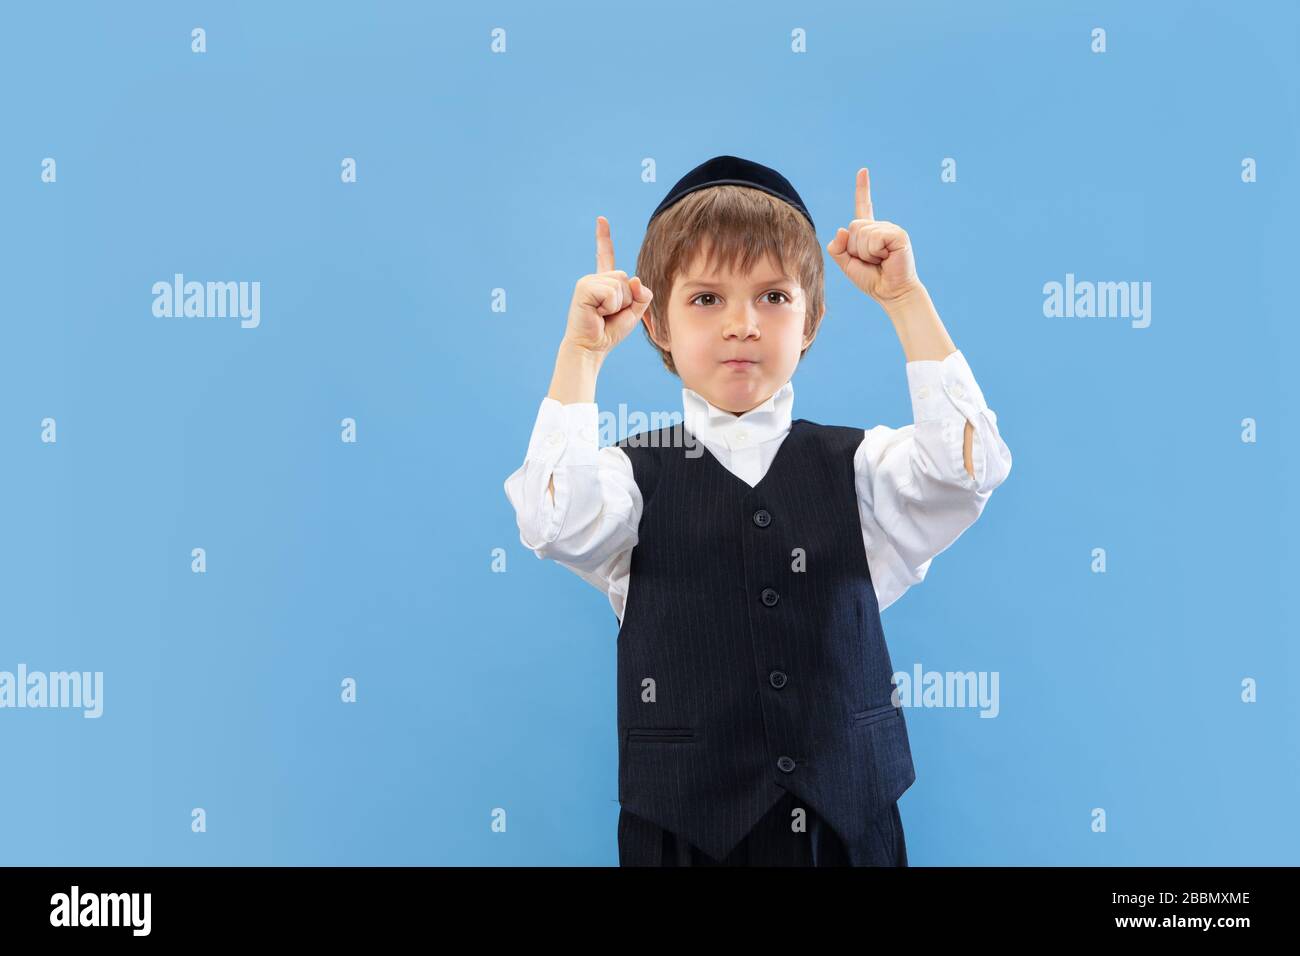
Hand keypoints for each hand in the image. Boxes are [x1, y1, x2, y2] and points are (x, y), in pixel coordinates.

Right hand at [561, 216, 654, 355]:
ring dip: (618, 305)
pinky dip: (610, 307)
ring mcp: (587, 282)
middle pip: (626, 278)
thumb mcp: (634, 312)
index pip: (606, 255)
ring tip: (603, 315)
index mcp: (604, 282)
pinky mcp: (583, 288)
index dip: (603, 237)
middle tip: (609, 314)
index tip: (601, 219)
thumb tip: (635, 280)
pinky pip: (611, 293)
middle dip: (626, 300)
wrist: (591, 347)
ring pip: (620, 285)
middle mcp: (594, 278)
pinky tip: (597, 314)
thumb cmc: (610, 331)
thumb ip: (642, 295)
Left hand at [826, 168, 922, 305]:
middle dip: (855, 249)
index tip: (863, 170)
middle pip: (853, 227)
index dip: (863, 188)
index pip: (864, 206)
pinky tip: (887, 258)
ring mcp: (890, 229)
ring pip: (861, 233)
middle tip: (871, 261)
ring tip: (879, 261)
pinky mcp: (898, 234)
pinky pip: (874, 238)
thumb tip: (841, 229)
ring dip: (865, 253)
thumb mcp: (847, 264)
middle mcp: (880, 226)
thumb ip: (838, 248)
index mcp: (869, 231)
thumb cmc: (871, 279)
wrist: (891, 293)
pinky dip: (874, 252)